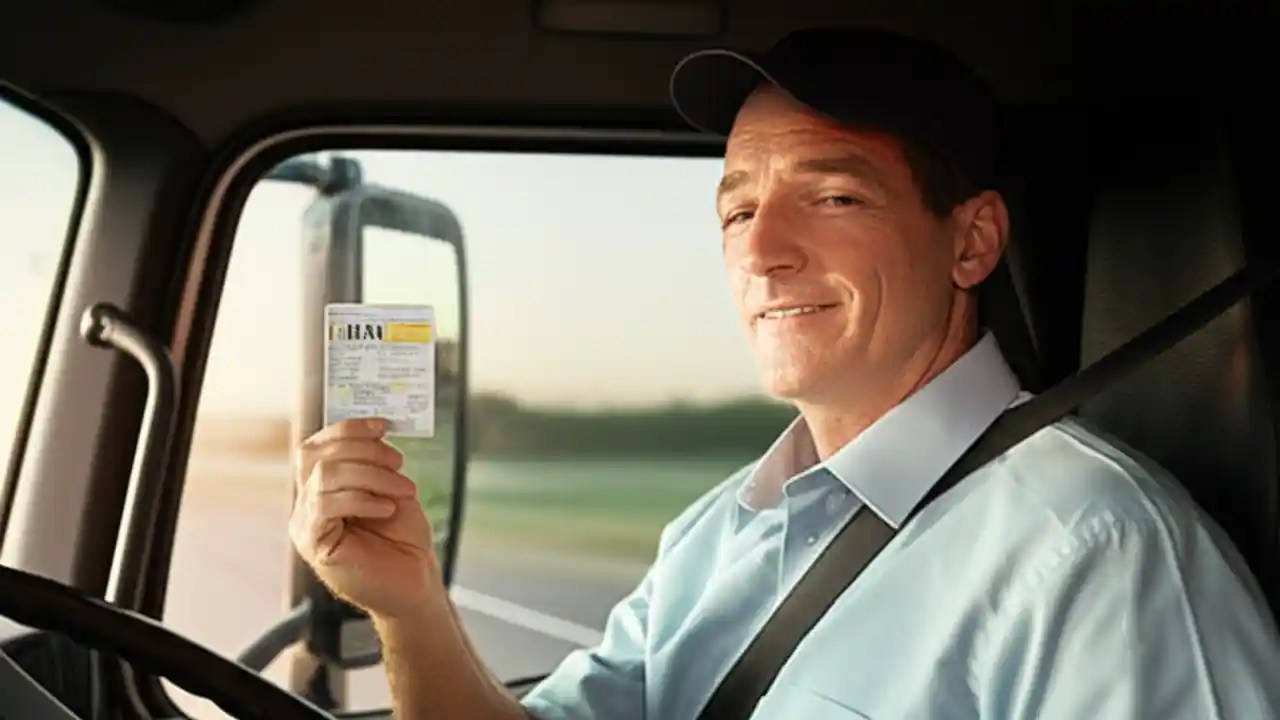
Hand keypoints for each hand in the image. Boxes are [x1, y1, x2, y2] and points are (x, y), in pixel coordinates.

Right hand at [289, 417, 440, 618]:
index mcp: (322, 486)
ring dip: (372, 475)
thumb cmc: (402, 537)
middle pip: (316, 455)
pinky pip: (326, 505)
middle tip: (398, 461)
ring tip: (404, 489)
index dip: (347, 429)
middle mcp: (307, 502)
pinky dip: (361, 499)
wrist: (414, 580)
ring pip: (326, 475)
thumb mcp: (390, 488)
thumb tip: (375, 431)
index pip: (317, 446)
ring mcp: (306, 522)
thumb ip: (374, 463)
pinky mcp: (313, 542)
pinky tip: (387, 509)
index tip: (383, 425)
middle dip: (362, 449)